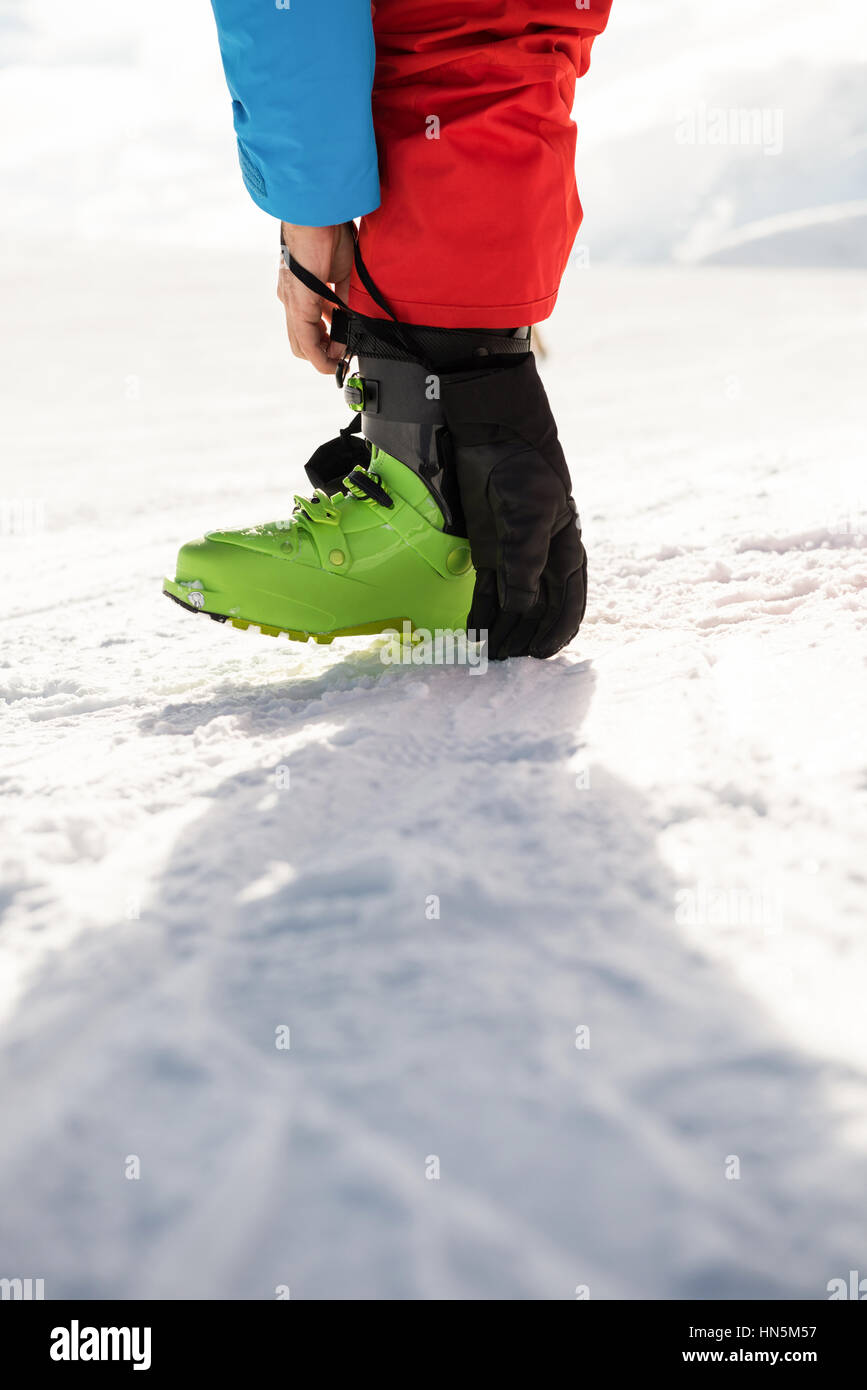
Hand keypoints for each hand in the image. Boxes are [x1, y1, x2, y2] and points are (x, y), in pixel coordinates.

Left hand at [277, 222, 353, 374]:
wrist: (319, 213)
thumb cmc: (330, 233)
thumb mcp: (342, 274)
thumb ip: (344, 300)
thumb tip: (352, 322)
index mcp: (300, 289)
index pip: (307, 327)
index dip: (325, 344)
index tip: (343, 349)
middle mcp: (290, 298)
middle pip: (301, 341)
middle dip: (323, 353)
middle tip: (341, 355)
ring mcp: (291, 302)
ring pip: (301, 344)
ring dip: (322, 355)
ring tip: (340, 357)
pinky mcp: (298, 303)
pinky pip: (306, 340)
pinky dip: (320, 353)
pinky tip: (334, 359)